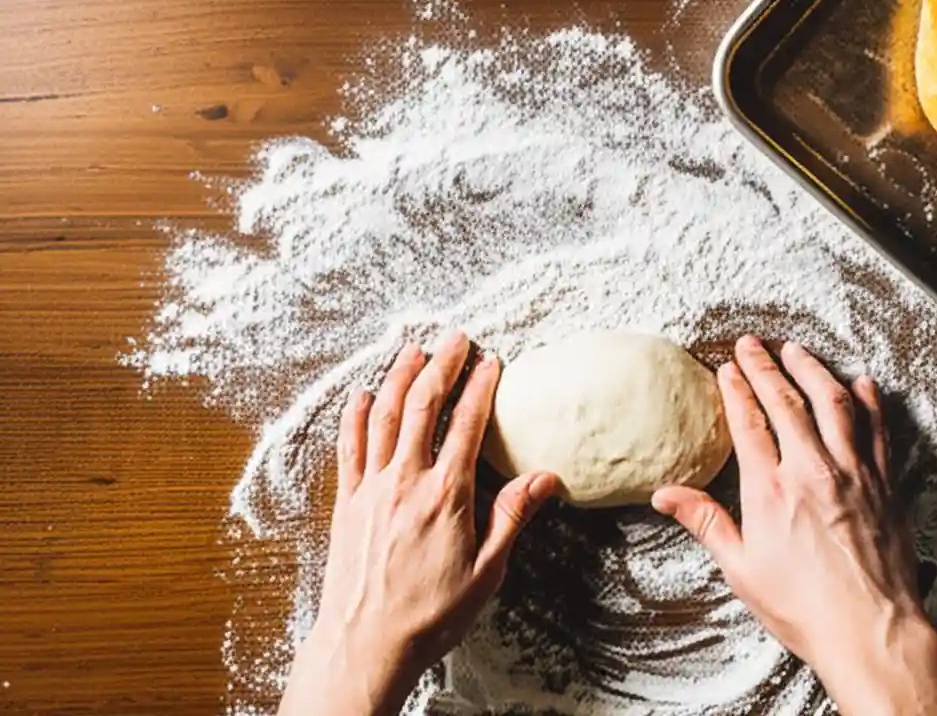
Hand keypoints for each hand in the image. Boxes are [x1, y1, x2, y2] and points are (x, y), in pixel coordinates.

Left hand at [278, 332, 558, 715]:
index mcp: (445, 496)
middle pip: (423, 406)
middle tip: (456, 337)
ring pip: (384, 416)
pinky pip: (349, 446)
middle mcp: (405, 482)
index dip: (480, 387)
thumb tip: (546, 478)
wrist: (366, 644)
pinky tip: (364, 395)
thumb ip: (513, 517)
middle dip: (441, 365)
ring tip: (414, 350)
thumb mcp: (486, 571)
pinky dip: (356, 415)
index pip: (465, 425)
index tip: (491, 361)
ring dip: (399, 377)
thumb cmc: (430, 614)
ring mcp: (370, 488)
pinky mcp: (346, 502)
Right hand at [653, 336, 936, 715]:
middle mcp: (813, 471)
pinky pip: (876, 428)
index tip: (728, 369)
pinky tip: (861, 384)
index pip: (749, 423)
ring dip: (813, 370)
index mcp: (771, 491)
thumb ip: (706, 522)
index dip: (736, 390)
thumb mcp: (741, 568)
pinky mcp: (884, 484)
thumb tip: (666, 495)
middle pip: (787, 401)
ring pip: (833, 403)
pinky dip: (868, 401)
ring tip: (797, 350)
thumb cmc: (805, 608)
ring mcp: (853, 473)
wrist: (870, 631)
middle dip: (766, 366)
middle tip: (753, 345)